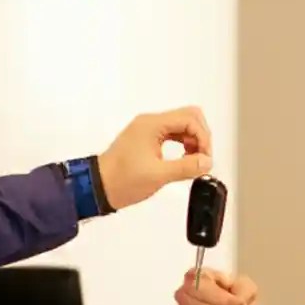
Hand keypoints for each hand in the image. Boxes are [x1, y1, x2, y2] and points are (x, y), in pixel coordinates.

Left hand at [96, 106, 211, 210]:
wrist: (98, 187)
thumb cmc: (120, 180)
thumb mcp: (158, 175)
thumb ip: (186, 167)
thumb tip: (206, 162)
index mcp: (152, 125)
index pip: (190, 119)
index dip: (203, 138)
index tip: (205, 158)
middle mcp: (150, 123)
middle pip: (188, 117)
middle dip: (200, 136)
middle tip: (202, 158)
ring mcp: (148, 130)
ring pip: (181, 125)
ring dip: (193, 141)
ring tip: (194, 162)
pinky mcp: (146, 140)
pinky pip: (172, 135)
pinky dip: (183, 145)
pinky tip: (184, 160)